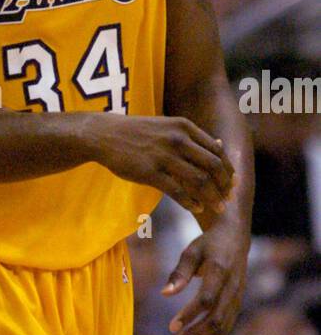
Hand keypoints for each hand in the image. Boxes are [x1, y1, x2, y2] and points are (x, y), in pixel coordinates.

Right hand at [92, 115, 233, 216]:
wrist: (104, 135)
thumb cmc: (137, 132)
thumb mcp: (168, 126)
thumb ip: (193, 137)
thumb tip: (219, 144)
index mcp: (185, 127)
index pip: (216, 150)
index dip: (227, 169)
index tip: (231, 183)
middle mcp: (178, 140)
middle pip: (212, 165)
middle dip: (224, 185)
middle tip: (228, 198)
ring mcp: (164, 156)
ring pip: (199, 180)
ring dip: (212, 196)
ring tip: (218, 208)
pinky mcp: (149, 172)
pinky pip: (177, 190)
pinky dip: (191, 202)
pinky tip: (196, 208)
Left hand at [162, 220, 247, 334]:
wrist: (235, 237)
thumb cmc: (209, 244)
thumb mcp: (191, 252)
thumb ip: (179, 273)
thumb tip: (164, 294)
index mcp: (220, 271)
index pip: (207, 299)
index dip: (189, 315)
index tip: (171, 327)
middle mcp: (233, 287)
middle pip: (216, 319)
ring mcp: (238, 297)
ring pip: (223, 327)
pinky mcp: (238, 303)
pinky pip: (226, 326)